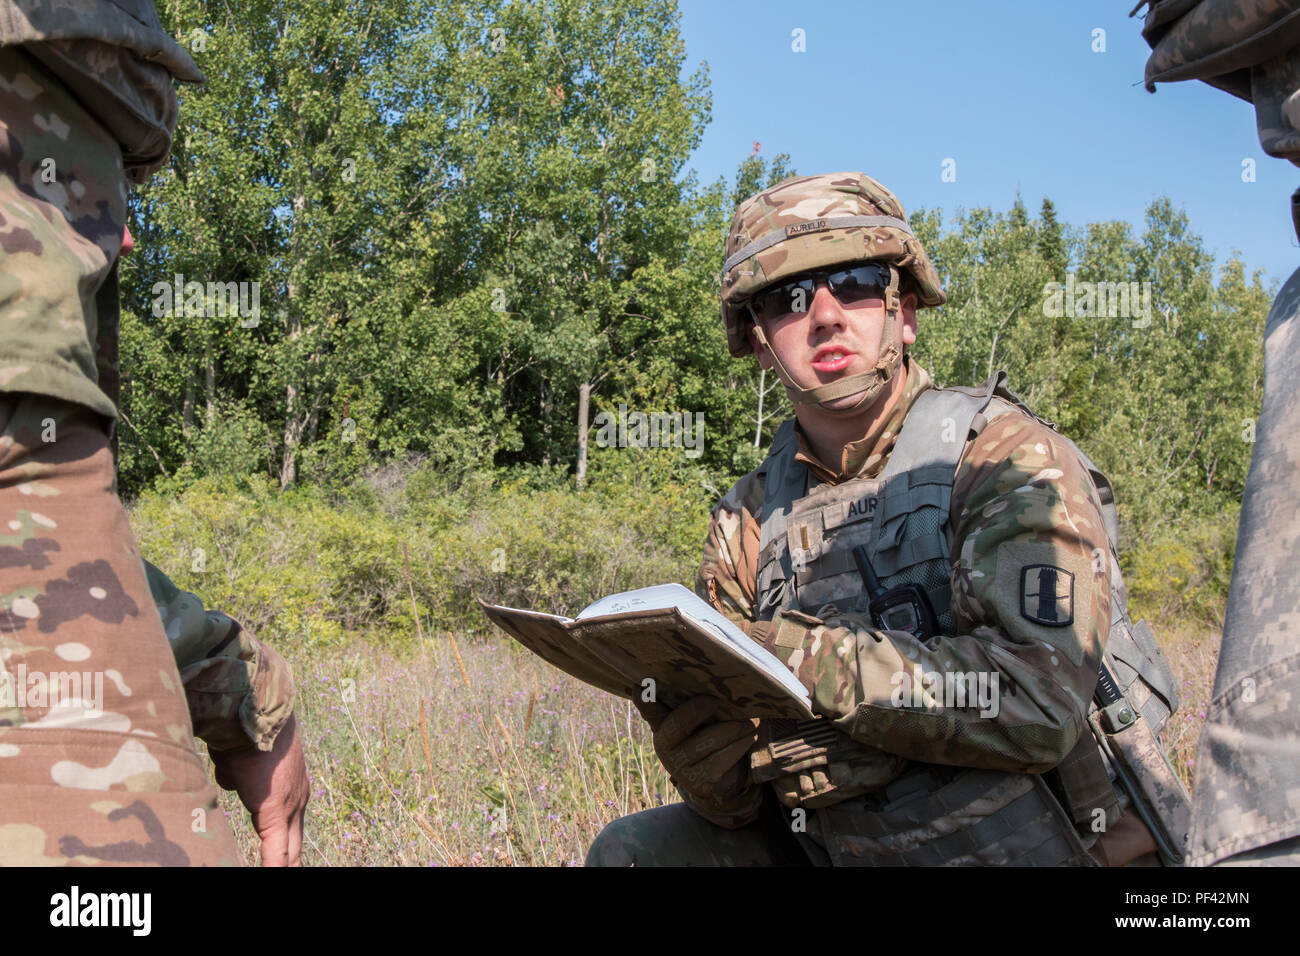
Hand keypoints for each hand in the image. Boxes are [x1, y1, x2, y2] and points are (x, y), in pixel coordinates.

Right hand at [210, 713, 309, 865]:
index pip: (289, 830)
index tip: (281, 864)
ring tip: (281, 873)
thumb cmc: (242, 733)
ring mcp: (290, 808)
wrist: (250, 715)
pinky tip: (272, 874)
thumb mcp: (240, 761)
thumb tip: (232, 781)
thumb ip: (239, 776)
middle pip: (294, 846)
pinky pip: (276, 853)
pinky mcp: (275, 814)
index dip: (283, 850)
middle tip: (291, 871)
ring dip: (282, 865)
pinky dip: (273, 867)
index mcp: (293, 788)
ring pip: (289, 852)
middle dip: (290, 863)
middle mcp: (298, 800)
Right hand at [634, 695, 759, 810]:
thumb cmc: (713, 732)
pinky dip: (737, 747)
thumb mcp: (704, 716)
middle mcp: (663, 746)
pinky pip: (719, 761)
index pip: (650, 710)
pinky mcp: (695, 783)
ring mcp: (677, 766)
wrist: (724, 774)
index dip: (644, 701)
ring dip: (732, 730)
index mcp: (662, 723)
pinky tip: (747, 739)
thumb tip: (703, 680)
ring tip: (748, 724)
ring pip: (706, 742)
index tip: (639, 688)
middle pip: (677, 723)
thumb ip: (694, 700)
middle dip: (698, 710)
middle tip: (717, 701)